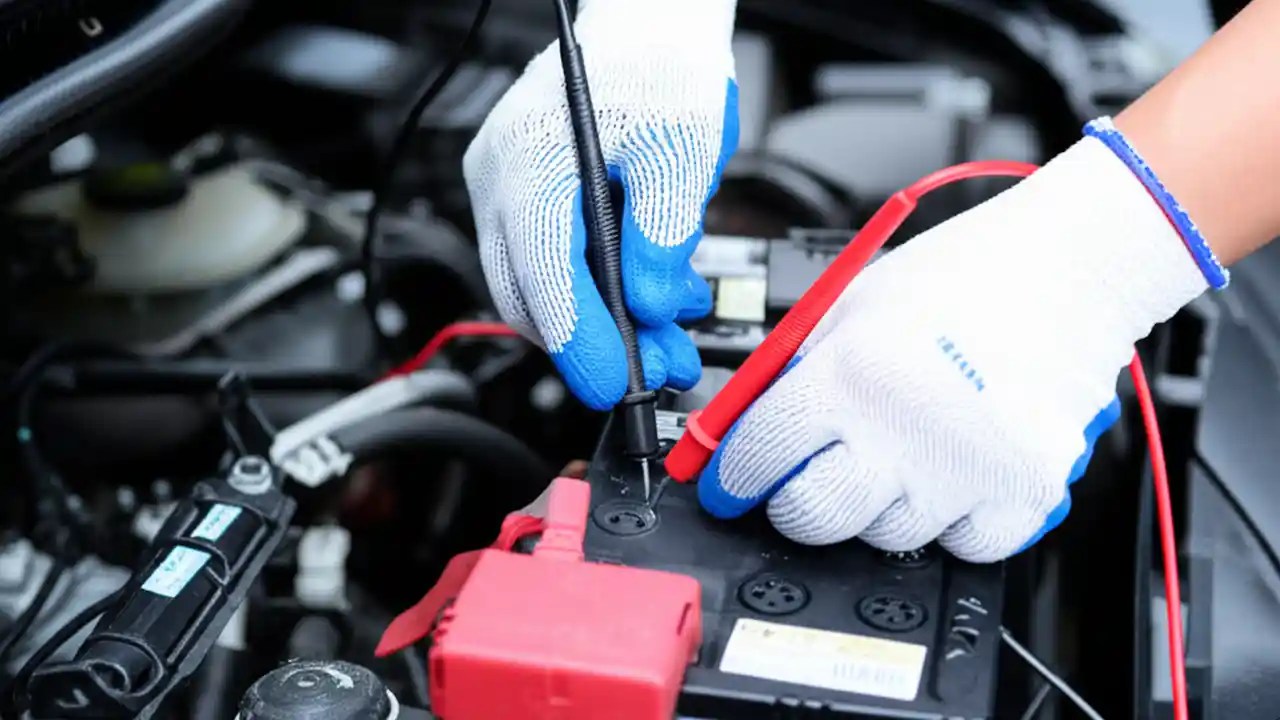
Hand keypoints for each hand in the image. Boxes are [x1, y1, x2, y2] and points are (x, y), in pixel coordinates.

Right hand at [464, 0, 738, 409]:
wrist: (646, 33)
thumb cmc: (659, 70)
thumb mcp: (682, 148)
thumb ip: (664, 231)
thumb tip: (647, 304)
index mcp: (532, 162)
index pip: (543, 275)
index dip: (581, 342)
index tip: (616, 383)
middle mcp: (501, 180)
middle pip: (529, 297)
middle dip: (596, 345)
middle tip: (660, 365)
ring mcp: (504, 192)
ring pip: (537, 291)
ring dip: (601, 326)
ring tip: (668, 335)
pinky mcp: (523, 203)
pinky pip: (546, 268)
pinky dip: (594, 295)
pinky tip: (647, 300)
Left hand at [697, 137, 1211, 561]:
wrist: (1070, 270)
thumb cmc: (959, 280)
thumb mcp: (849, 305)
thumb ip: (795, 374)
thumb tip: (740, 434)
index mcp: (851, 370)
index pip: (758, 455)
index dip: (732, 478)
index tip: (730, 487)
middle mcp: (905, 425)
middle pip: (812, 516)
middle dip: (793, 505)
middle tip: (802, 484)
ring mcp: (969, 468)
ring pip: (886, 535)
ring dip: (880, 505)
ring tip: (904, 450)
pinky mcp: (1026, 494)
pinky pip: (962, 546)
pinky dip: (952, 522)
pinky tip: (954, 471)